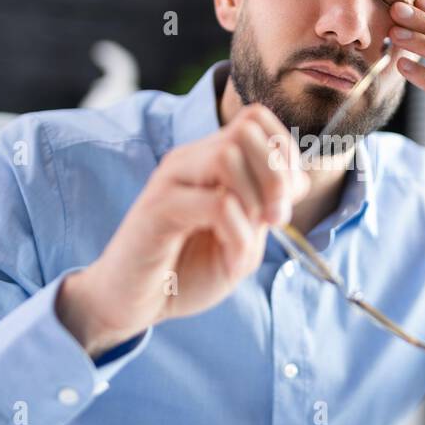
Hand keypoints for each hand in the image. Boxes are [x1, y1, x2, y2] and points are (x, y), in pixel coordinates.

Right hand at [57, 104, 309, 354]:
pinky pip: (214, 204)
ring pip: (227, 156)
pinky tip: (232, 261)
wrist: (132, 304)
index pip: (256, 120)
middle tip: (275, 220)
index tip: (285, 201)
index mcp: (209, 160)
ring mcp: (170, 180)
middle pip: (246, 130)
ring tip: (253, 239)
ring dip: (256, 201)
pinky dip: (237, 235)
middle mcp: (188, 160)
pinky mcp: (157, 209)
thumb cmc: (186, 271)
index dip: (285, 155)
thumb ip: (264, 208)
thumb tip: (291, 185)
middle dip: (276, 175)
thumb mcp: (242, 240)